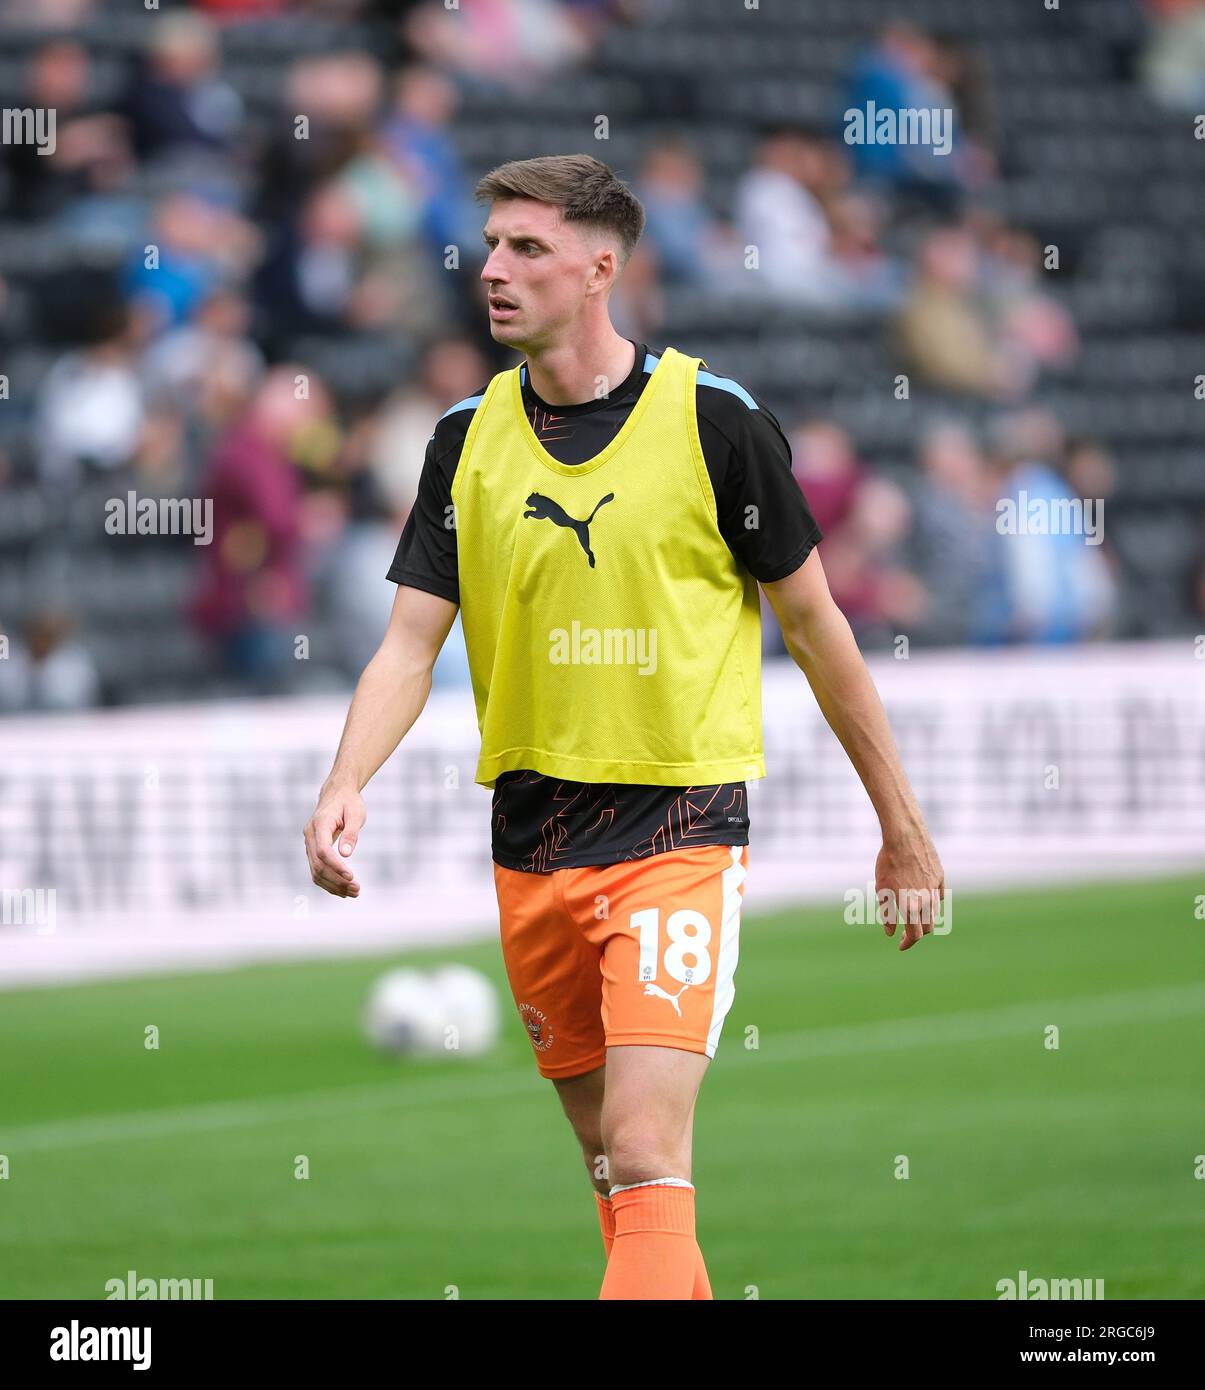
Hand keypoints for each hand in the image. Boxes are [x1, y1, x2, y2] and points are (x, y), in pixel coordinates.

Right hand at [303, 784, 364, 897]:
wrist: (337, 793)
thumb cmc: (349, 802)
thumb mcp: (356, 813)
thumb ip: (351, 833)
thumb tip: (346, 855)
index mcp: (319, 824)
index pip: (323, 851)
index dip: (336, 866)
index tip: (352, 877)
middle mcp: (310, 835)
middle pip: (318, 865)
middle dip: (337, 881)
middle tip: (357, 890)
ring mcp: (309, 843)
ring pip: (315, 871)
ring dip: (333, 885)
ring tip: (354, 893)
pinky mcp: (313, 850)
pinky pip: (317, 870)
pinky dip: (329, 882)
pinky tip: (343, 890)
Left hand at [875, 833, 944, 951]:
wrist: (904, 837)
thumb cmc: (888, 863)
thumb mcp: (882, 890)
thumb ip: (887, 914)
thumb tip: (891, 933)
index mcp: (911, 907)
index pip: (914, 935)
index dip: (907, 943)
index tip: (900, 945)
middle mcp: (926, 901)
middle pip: (927, 928)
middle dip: (917, 934)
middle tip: (905, 932)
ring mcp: (935, 889)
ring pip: (934, 912)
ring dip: (925, 919)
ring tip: (912, 916)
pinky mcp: (940, 876)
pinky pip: (938, 895)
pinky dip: (932, 903)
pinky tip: (924, 900)